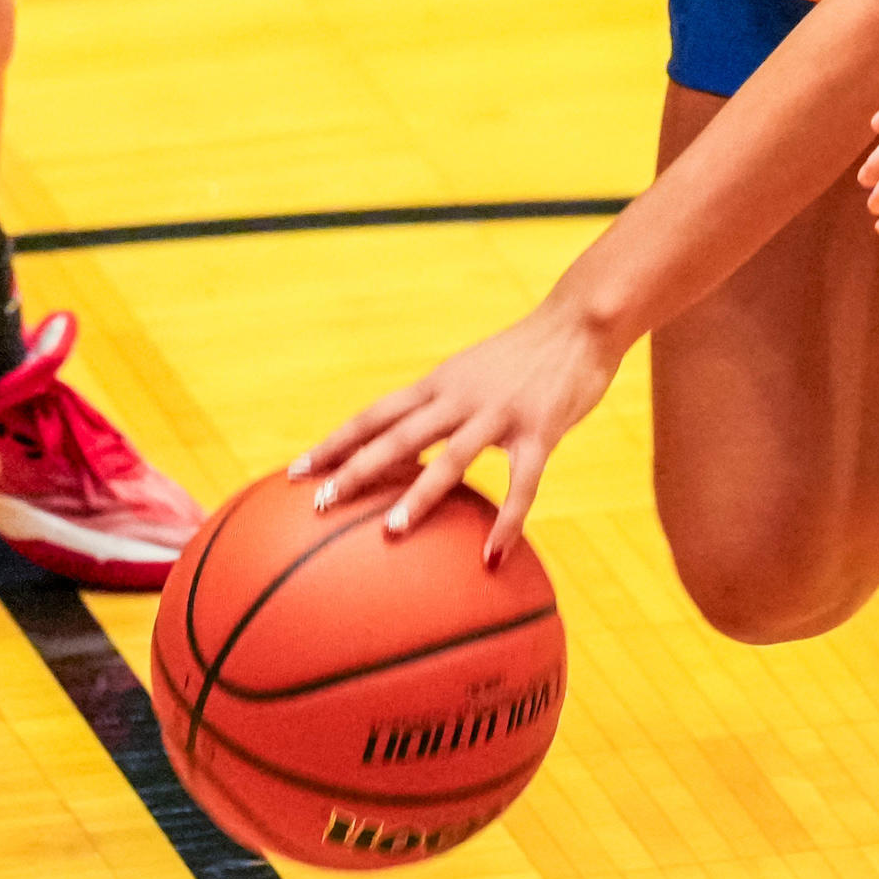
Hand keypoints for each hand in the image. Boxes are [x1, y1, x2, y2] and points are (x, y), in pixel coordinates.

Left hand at [291, 301, 619, 561]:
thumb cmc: (526, 355)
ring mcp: (499, 412)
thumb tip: (410, 445)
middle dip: (356, 469)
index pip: (375, 415)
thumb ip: (444, 404)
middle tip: (320, 504)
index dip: (335, 443)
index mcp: (439, 384)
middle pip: (397, 435)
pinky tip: (493, 556)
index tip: (296, 471)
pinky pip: (522, 482)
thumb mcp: (474, 374)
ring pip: (451, 457)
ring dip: (419, 495)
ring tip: (391, 531)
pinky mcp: (541, 429)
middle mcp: (459, 396)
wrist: (581, 322)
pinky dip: (507, 520)